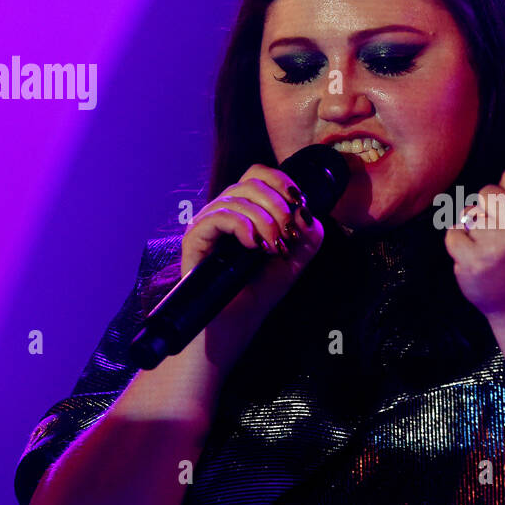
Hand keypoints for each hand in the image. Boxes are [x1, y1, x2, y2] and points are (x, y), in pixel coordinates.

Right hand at [180, 164, 323, 375]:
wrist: (232, 329)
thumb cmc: (255, 296)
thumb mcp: (293, 263)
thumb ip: (307, 237)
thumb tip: (310, 216)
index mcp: (246, 213)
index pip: (258, 175)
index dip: (281, 181)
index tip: (300, 203)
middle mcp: (224, 214)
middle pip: (249, 181)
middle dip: (278, 203)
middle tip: (288, 233)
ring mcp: (207, 226)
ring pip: (235, 197)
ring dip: (264, 218)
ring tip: (273, 246)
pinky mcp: (194, 242)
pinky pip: (216, 217)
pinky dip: (241, 225)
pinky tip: (253, 245)